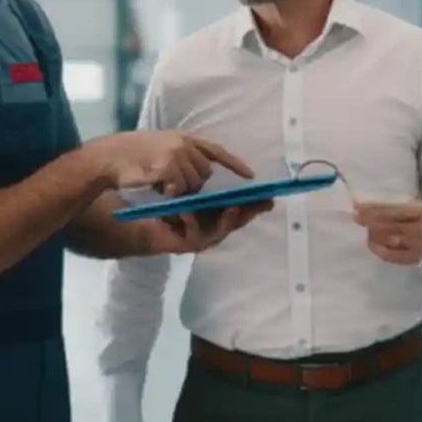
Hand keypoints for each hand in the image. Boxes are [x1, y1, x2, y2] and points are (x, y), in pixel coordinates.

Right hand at [88, 130, 254, 195]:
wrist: (109, 157)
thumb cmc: (131, 155)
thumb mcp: (161, 147)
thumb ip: (182, 155)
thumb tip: (200, 174)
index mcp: (183, 137)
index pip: (216, 150)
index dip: (234, 163)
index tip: (251, 176)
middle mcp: (184, 143)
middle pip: (204, 173)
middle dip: (193, 183)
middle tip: (170, 183)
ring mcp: (177, 154)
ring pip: (193, 184)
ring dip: (179, 189)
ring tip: (158, 181)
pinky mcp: (169, 167)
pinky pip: (179, 190)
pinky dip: (168, 193)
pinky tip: (155, 184)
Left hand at [143, 200, 274, 253]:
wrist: (151, 226)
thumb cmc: (174, 210)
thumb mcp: (195, 198)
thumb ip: (212, 193)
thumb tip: (232, 176)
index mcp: (219, 217)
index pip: (242, 211)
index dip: (256, 205)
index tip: (269, 197)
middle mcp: (215, 231)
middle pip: (236, 222)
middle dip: (248, 213)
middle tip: (259, 203)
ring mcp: (203, 239)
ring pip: (219, 231)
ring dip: (227, 220)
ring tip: (232, 208)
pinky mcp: (187, 245)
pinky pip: (192, 233)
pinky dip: (192, 222)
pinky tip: (188, 212)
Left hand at [352, 199, 421, 264]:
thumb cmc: (421, 217)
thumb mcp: (412, 205)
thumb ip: (391, 204)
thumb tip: (362, 204)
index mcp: (421, 212)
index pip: (393, 209)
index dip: (373, 208)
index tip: (357, 207)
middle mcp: (420, 229)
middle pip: (389, 225)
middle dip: (370, 221)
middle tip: (357, 218)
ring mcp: (418, 246)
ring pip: (389, 240)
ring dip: (374, 234)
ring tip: (367, 229)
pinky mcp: (414, 258)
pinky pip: (392, 256)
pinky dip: (379, 249)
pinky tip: (372, 243)